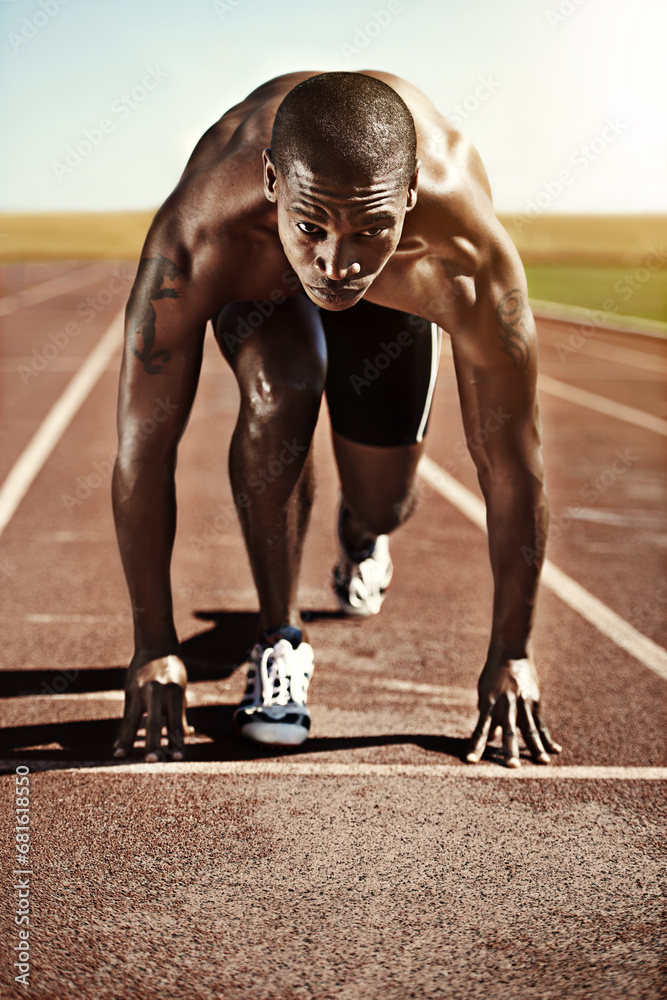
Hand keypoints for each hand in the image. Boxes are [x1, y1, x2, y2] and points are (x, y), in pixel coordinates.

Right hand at [113, 655, 193, 761]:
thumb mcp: (181, 690)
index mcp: (174, 693)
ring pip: (132, 720)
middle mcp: (156, 693)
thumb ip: (181, 713)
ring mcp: (140, 692)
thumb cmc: (173, 671)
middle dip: (153, 742)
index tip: (179, 758)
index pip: (176, 722)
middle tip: (153, 761)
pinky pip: (126, 715)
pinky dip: (122, 732)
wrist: (156, 646)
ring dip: (127, 739)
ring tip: (121, 756)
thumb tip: (187, 735)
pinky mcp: (129, 691)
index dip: (177, 741)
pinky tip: (118, 748)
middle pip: (154, 722)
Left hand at [466, 653, 561, 767]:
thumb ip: (487, 716)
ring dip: (536, 747)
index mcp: (488, 704)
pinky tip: (555, 751)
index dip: (475, 746)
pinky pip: (541, 724)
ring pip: (529, 729)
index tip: (470, 761)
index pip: (480, 730)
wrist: (511, 653)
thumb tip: (491, 738)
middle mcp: (505, 706)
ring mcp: (522, 704)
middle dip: (510, 749)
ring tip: (542, 762)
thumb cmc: (493, 676)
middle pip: (507, 731)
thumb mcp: (484, 694)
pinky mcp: (535, 702)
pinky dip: (548, 738)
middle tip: (512, 766)